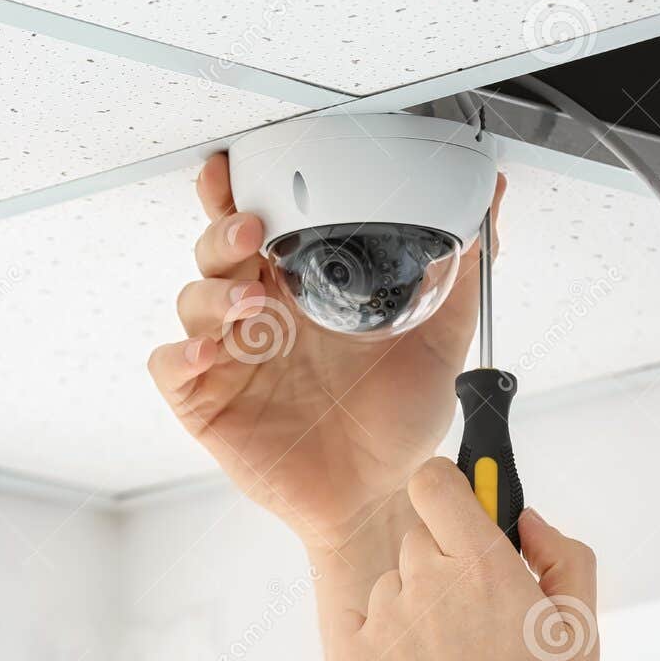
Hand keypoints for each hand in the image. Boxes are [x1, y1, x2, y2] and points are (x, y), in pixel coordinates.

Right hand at [148, 153, 505, 554]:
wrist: (383, 497)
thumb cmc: (398, 424)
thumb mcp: (439, 342)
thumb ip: (458, 276)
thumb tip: (487, 208)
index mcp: (302, 290)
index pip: (260, 224)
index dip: (241, 189)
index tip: (241, 163)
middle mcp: (260, 316)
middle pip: (215, 251)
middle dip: (223, 230)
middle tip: (254, 230)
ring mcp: (231, 357)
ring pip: (192, 300)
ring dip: (212, 292)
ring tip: (249, 303)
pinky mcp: (208, 401)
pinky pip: (171, 367)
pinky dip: (180, 352)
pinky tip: (208, 352)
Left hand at [325, 458, 599, 660]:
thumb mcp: (582, 632)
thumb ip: (562, 555)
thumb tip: (524, 516)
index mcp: (484, 566)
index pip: (435, 482)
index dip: (445, 489)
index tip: (454, 507)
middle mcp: (426, 583)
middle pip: (419, 543)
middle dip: (443, 569)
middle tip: (475, 627)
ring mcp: (382, 622)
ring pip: (392, 590)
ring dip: (414, 614)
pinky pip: (360, 625)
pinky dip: (381, 644)